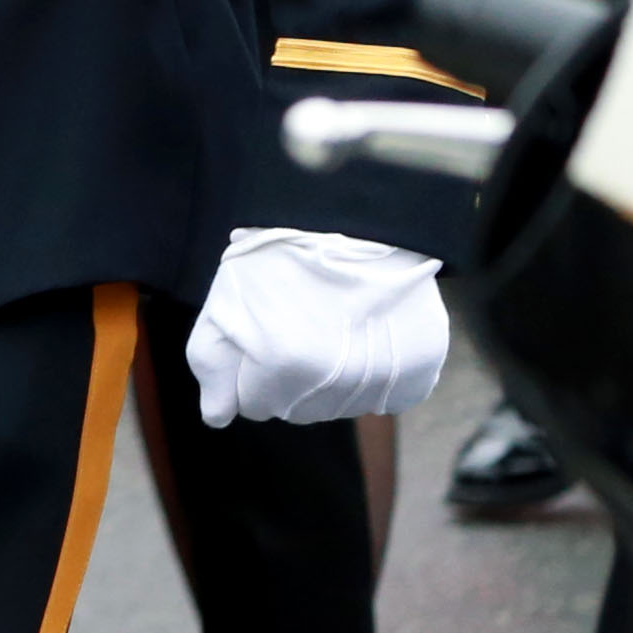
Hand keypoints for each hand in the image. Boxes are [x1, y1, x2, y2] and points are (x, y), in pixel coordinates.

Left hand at [186, 228, 448, 425]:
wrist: (354, 214)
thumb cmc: (278, 253)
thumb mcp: (225, 299)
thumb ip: (211, 365)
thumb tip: (217, 418)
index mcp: (282, 364)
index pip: (254, 406)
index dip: (251, 369)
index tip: (261, 331)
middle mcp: (337, 381)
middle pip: (299, 410)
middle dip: (286, 378)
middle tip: (295, 323)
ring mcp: (384, 377)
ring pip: (342, 407)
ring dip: (329, 378)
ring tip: (329, 324)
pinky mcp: (421, 368)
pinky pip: (388, 396)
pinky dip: (375, 374)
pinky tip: (364, 335)